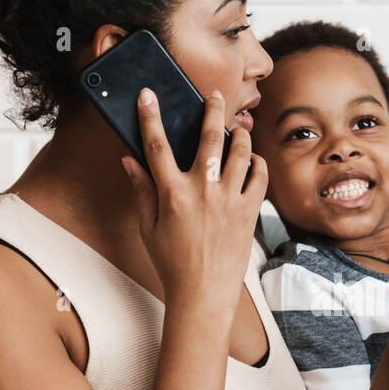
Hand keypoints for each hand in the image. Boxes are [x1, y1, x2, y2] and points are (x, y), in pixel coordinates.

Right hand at [120, 88, 267, 312]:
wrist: (203, 294)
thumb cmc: (172, 263)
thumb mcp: (148, 228)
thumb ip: (141, 191)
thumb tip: (129, 161)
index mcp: (172, 194)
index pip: (157, 145)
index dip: (150, 116)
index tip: (148, 95)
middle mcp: (203, 191)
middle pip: (209, 137)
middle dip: (212, 110)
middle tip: (215, 96)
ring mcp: (229, 200)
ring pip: (240, 152)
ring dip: (240, 133)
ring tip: (238, 126)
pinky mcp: (248, 212)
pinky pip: (259, 178)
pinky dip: (258, 164)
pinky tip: (253, 161)